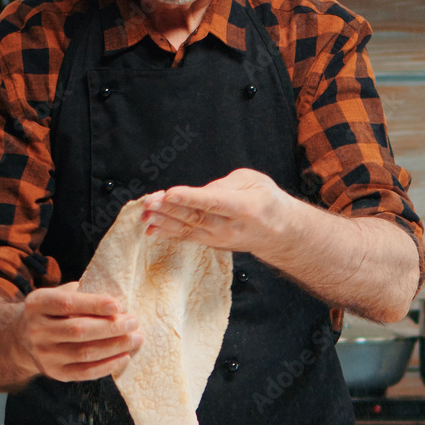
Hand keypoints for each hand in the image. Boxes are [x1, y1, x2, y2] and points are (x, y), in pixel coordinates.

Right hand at [17, 281, 142, 382]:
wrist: (21, 339)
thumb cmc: (50, 311)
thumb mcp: (56, 294)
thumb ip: (80, 293)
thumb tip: (115, 297)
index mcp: (38, 304)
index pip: (67, 304)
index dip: (94, 304)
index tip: (118, 304)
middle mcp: (38, 330)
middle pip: (78, 330)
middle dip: (111, 327)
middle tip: (134, 322)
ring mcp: (45, 354)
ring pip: (85, 353)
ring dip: (114, 346)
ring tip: (136, 339)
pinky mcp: (55, 373)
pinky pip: (85, 372)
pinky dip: (107, 366)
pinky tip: (124, 357)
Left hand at [141, 168, 295, 253]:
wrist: (280, 233)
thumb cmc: (266, 201)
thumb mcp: (254, 181)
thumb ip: (225, 184)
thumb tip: (198, 192)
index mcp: (245, 208)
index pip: (213, 202)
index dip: (190, 197)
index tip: (169, 193)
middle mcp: (231, 226)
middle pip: (196, 217)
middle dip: (169, 209)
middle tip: (149, 202)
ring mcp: (220, 238)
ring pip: (188, 229)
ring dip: (164, 221)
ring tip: (145, 214)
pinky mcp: (212, 243)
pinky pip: (188, 238)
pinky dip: (168, 233)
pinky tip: (152, 228)